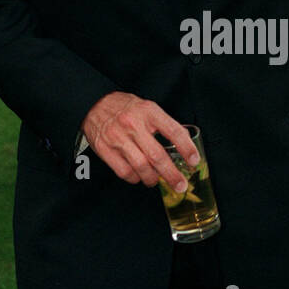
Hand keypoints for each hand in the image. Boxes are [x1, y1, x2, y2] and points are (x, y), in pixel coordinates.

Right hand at [82, 91, 199, 190]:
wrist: (94, 104)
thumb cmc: (124, 108)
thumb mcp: (147, 107)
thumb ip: (164, 123)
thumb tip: (184, 142)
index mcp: (148, 112)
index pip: (173, 131)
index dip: (187, 148)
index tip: (194, 160)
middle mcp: (133, 124)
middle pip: (157, 156)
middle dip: (172, 174)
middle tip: (180, 185)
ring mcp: (118, 138)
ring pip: (141, 167)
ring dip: (152, 179)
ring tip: (156, 180)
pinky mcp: (105, 150)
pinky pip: (124, 172)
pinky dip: (135, 178)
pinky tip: (138, 176)